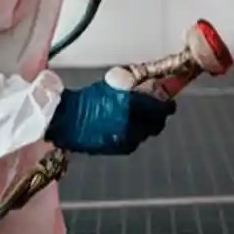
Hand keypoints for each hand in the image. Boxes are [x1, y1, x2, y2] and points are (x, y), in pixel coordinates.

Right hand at [44, 81, 175, 154]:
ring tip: (139, 117)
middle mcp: (130, 126)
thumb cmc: (85, 100)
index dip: (166, 104)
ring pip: (145, 134)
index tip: (169, 100)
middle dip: (158, 116)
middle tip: (156, 108)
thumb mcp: (112, 86)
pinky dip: (134, 134)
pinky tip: (127, 127)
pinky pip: (133, 141)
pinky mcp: (117, 149)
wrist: (64, 120)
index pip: (158, 108)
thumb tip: (151, 85)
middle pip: (156, 123)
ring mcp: (124, 140)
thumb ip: (133, 87)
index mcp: (129, 107)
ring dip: (146, 125)